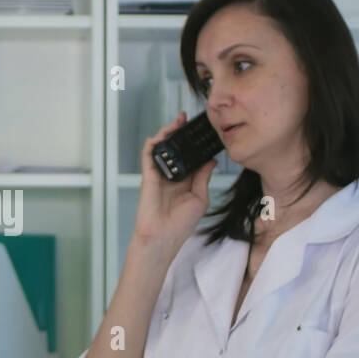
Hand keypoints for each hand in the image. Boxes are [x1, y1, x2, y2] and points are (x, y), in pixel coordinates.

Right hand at [133, 113, 217, 254]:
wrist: (163, 237)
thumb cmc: (180, 224)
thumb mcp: (200, 198)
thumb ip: (204, 177)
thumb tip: (210, 160)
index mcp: (185, 181)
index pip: (190, 157)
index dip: (195, 144)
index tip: (204, 132)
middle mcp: (171, 175)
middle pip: (175, 149)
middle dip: (180, 133)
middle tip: (187, 120)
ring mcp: (159, 175)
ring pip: (161, 148)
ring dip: (167, 133)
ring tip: (176, 122)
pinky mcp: (148, 176)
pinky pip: (148, 156)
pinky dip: (152, 145)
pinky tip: (159, 136)